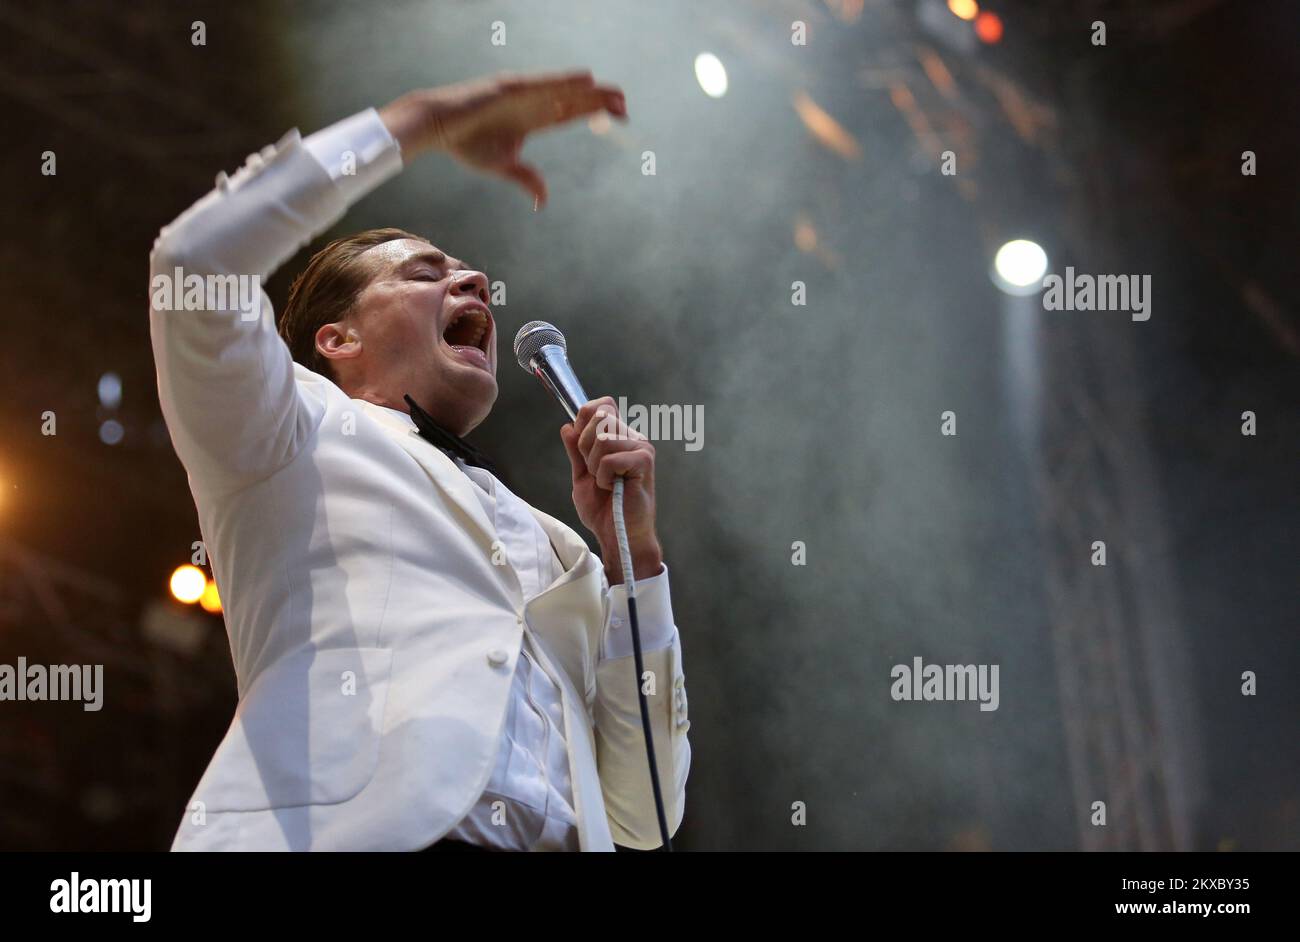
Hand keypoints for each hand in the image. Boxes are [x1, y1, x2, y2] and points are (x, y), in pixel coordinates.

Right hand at [378, 70, 626, 206]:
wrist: (440, 128)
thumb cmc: (467, 144)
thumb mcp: (505, 167)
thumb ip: (527, 180)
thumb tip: (544, 203)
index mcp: (532, 120)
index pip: (571, 114)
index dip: (594, 114)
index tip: (619, 115)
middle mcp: (532, 104)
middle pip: (573, 101)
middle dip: (599, 102)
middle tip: (626, 104)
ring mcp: (523, 94)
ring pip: (564, 91)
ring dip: (589, 91)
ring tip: (615, 92)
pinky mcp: (511, 88)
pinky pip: (543, 84)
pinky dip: (564, 81)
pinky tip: (585, 79)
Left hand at [560, 397, 662, 583]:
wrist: (617, 536)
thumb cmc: (604, 510)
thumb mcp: (581, 476)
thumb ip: (575, 451)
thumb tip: (567, 426)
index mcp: (620, 437)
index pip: (603, 405)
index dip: (584, 420)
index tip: (583, 449)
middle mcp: (634, 438)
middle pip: (600, 417)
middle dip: (585, 446)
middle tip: (595, 471)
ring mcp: (641, 448)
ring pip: (602, 438)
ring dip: (594, 465)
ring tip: (605, 481)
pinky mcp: (644, 463)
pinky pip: (609, 458)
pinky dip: (603, 477)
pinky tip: (613, 487)